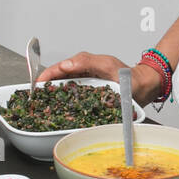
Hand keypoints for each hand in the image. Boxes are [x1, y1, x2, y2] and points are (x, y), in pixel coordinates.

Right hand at [35, 52, 162, 104]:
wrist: (143, 88)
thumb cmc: (127, 75)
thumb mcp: (107, 65)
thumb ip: (88, 61)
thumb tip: (67, 64)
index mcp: (82, 65)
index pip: (58, 69)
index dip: (45, 77)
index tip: (36, 86)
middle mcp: (81, 77)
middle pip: (57, 83)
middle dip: (45, 91)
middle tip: (35, 101)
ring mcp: (85, 89)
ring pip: (63, 94)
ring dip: (53, 101)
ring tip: (43, 110)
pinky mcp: (89, 101)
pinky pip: (74, 104)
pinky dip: (66, 109)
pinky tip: (62, 116)